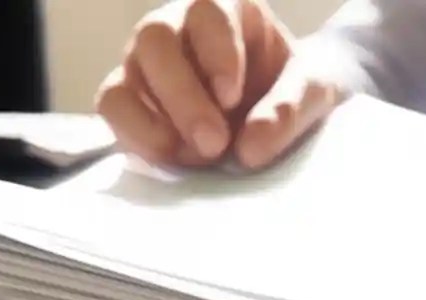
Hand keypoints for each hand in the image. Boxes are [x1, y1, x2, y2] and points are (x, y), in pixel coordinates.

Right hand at [94, 0, 342, 168]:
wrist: (277, 114)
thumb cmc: (291, 90)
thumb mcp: (313, 92)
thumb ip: (290, 108)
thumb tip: (251, 148)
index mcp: (225, 10)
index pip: (207, 11)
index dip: (216, 53)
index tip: (233, 97)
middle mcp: (176, 28)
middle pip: (155, 40)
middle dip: (182, 96)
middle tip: (213, 143)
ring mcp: (145, 65)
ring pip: (123, 78)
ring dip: (154, 124)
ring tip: (193, 158)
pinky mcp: (129, 102)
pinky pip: (113, 111)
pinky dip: (136, 137)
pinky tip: (172, 159)